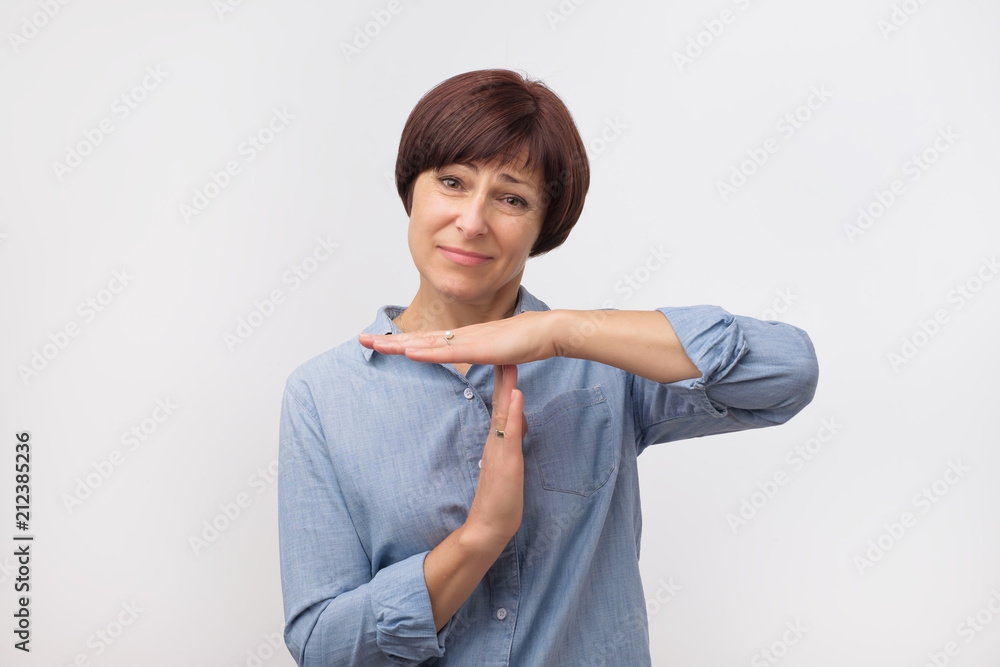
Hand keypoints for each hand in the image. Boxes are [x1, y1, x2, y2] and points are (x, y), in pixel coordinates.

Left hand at [358, 310, 561, 366]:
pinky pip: (447, 351)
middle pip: (418, 339)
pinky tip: (408, 351)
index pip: (425, 342)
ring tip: (374, 344)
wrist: (549, 331)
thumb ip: (487, 358)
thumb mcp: (500, 354)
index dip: (401, 343)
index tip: (380, 343)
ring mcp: (468, 340)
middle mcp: (460, 336)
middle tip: (361, 340)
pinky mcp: (479, 347)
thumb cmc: (530, 340)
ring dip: (398, 344)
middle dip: (388, 341)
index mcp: (463, 339)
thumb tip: (480, 364)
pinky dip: (425, 352)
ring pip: (426, 343)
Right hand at [463, 364, 526, 549]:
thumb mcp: (509, 464)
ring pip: (503, 413)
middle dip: (503, 376)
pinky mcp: (506, 462)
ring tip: (510, 363)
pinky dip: (513, 412)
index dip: (503, 382)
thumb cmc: (499, 500)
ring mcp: (499, 450)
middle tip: (504, 348)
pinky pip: (510, 433)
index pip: (500, 406)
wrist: (487, 528)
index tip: (505, 358)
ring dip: (507, 387)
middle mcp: (495, 441)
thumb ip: (511, 440)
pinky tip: (517, 395)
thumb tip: (518, 418)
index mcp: (496, 441)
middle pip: (499, 403)